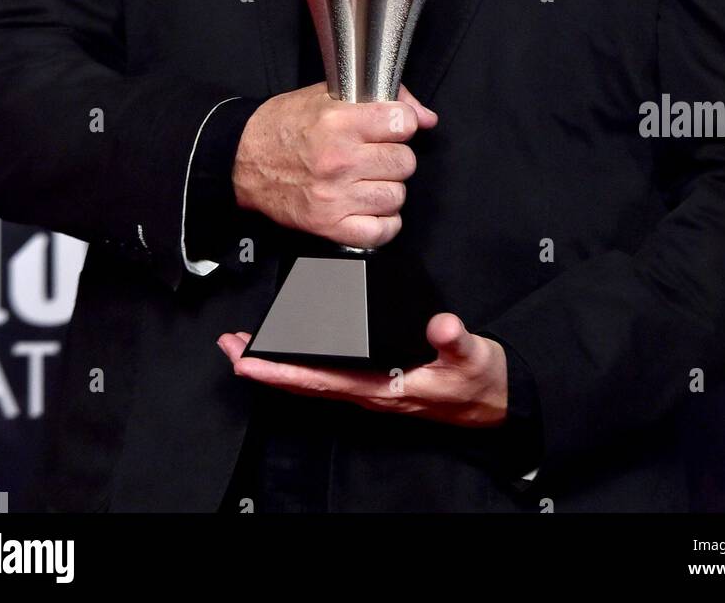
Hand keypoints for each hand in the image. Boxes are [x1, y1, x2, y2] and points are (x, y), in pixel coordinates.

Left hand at [216, 312, 508, 428]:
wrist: (494, 400)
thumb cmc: (478, 383)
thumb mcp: (472, 358)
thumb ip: (455, 341)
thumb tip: (439, 324)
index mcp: (382, 387)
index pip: (321, 380)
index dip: (281, 371)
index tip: (247, 360)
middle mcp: (369, 389)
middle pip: (305, 382)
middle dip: (265, 366)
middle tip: (230, 346)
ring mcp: (371, 385)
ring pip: (313, 377)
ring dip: (278, 363)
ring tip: (247, 347)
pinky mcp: (377, 377)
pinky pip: (329, 371)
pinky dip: (302, 360)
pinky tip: (291, 349)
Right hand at [232, 82, 437, 248]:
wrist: (242, 160)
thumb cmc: (284, 125)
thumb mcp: (327, 97)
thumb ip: (381, 101)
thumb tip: (425, 117)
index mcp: (338, 122)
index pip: (401, 123)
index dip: (402, 123)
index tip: (392, 126)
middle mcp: (339, 160)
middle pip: (404, 161)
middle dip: (394, 155)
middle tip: (374, 153)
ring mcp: (336, 196)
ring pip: (397, 195)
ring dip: (387, 187)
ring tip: (367, 178)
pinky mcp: (329, 226)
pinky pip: (382, 231)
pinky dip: (384, 221)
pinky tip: (370, 205)